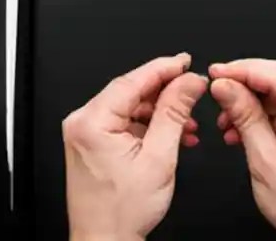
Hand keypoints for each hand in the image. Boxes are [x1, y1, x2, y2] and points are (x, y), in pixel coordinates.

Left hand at [63, 53, 208, 240]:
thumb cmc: (122, 212)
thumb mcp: (159, 158)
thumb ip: (175, 113)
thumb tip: (188, 82)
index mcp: (92, 122)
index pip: (132, 80)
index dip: (164, 68)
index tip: (185, 61)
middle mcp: (82, 123)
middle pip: (131, 92)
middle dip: (166, 93)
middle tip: (193, 91)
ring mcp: (85, 133)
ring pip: (130, 107)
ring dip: (161, 113)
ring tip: (187, 124)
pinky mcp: (92, 143)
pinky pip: (123, 122)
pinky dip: (148, 126)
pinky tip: (171, 135)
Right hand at [209, 59, 275, 240]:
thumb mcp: (265, 162)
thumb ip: (245, 117)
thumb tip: (226, 86)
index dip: (244, 70)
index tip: (218, 72)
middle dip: (244, 82)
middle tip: (217, 89)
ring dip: (248, 99)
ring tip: (227, 120)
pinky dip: (258, 111)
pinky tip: (240, 126)